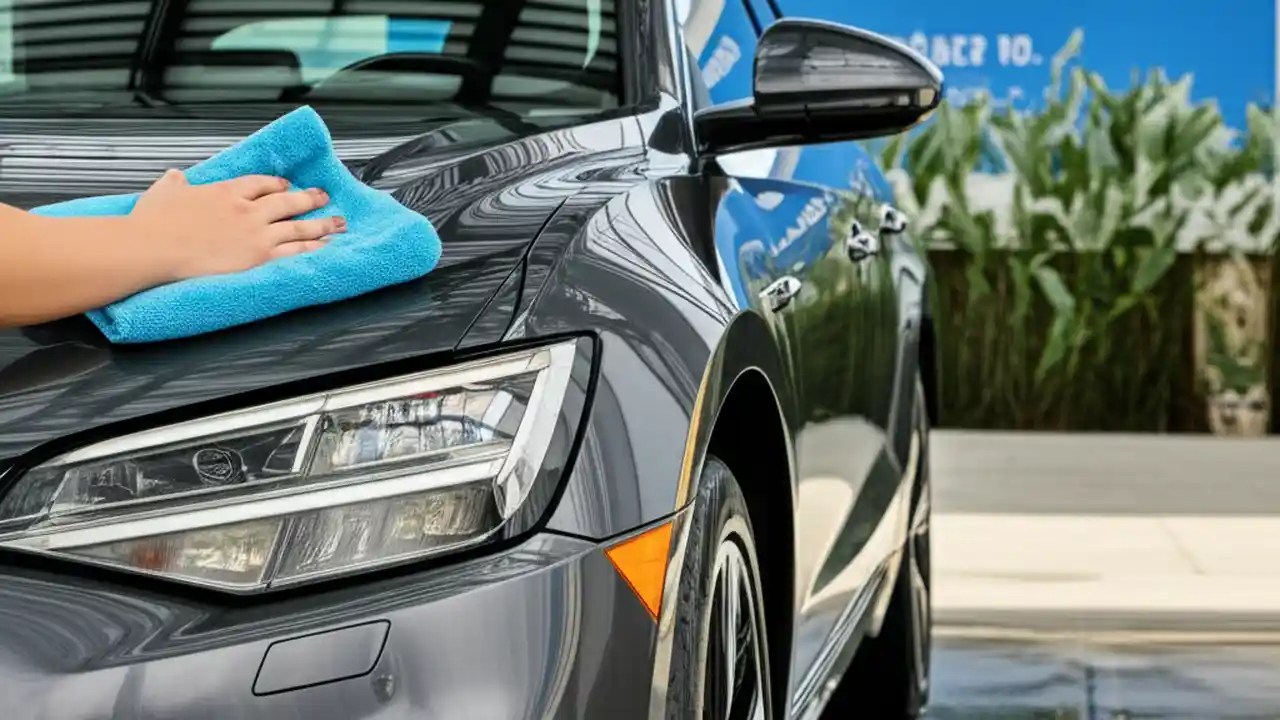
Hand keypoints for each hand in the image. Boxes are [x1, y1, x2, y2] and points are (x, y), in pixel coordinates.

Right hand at [131, 170, 344, 281]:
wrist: (152, 248)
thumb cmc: (152, 223)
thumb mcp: (163, 192)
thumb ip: (175, 184)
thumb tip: (176, 177)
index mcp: (225, 192)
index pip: (260, 183)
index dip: (277, 183)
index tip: (287, 184)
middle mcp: (246, 210)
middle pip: (287, 200)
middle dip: (309, 198)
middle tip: (324, 196)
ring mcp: (255, 234)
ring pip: (298, 226)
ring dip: (322, 223)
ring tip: (338, 222)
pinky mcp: (258, 258)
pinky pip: (294, 251)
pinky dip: (313, 248)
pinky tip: (326, 247)